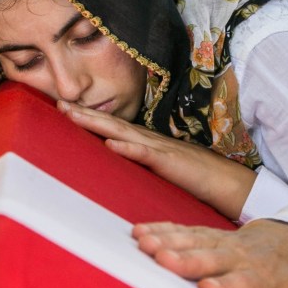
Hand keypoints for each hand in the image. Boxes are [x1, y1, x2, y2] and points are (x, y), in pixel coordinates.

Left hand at [59, 101, 255, 220]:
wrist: (229, 183)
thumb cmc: (197, 178)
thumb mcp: (163, 168)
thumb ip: (143, 162)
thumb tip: (120, 159)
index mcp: (148, 142)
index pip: (114, 126)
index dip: (89, 116)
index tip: (64, 108)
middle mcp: (151, 140)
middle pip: (112, 123)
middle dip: (84, 113)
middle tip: (58, 103)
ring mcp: (160, 149)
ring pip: (123, 132)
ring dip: (97, 123)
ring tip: (73, 115)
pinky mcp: (170, 163)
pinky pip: (146, 155)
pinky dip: (128, 148)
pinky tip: (111, 144)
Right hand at [134, 220, 287, 287]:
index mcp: (259, 280)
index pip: (242, 283)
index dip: (226, 286)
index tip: (208, 287)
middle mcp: (236, 258)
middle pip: (210, 258)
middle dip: (187, 259)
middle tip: (164, 259)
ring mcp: (219, 243)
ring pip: (192, 241)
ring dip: (167, 241)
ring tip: (144, 244)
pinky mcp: (206, 235)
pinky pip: (182, 231)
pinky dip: (160, 230)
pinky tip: (140, 231)